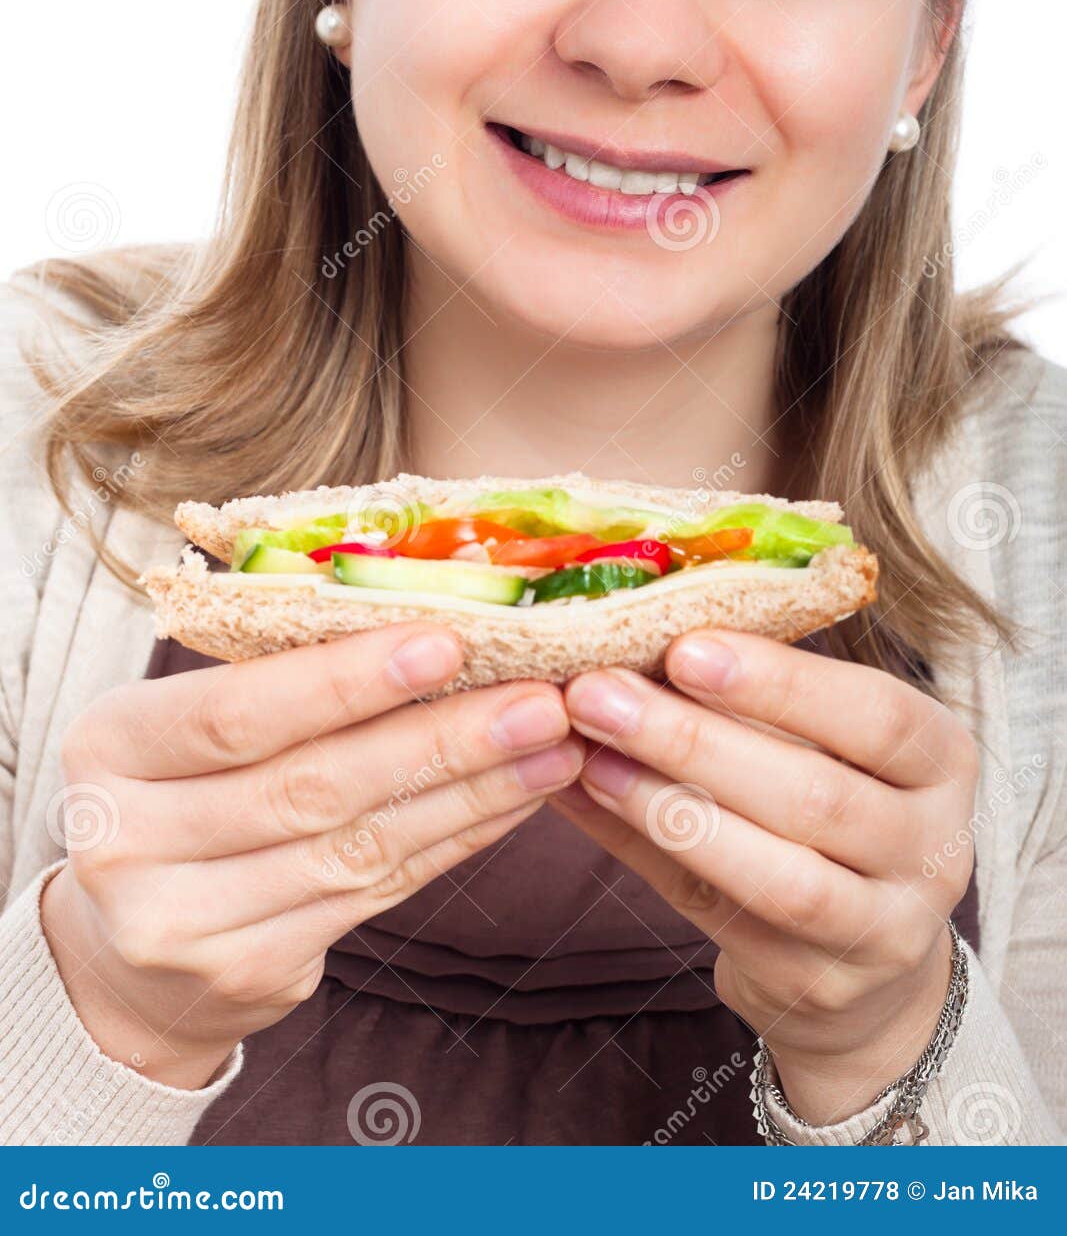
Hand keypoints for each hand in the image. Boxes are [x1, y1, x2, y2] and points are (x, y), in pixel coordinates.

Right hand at [42, 624, 584, 1089]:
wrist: (127, 951)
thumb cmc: (179, 797)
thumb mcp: (183, 730)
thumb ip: (275, 684)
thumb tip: (433, 617)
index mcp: (109, 745)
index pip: (238, 710)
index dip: (346, 680)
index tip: (448, 641)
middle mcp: (126, 840)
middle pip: (311, 784)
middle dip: (440, 737)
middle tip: (538, 698)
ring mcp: (182, 921)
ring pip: (357, 844)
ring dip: (469, 790)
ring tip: (551, 747)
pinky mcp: (247, 972)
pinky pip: (375, 894)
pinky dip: (453, 840)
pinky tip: (512, 801)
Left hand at [550, 630, 977, 1124]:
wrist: (868, 961)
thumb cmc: (829, 810)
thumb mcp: (820, 743)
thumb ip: (741, 699)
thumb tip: (626, 639)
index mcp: (941, 762)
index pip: (877, 715)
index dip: (780, 682)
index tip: (685, 647)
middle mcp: (932, 850)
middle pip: (815, 797)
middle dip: (694, 740)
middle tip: (600, 693)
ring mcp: (883, 931)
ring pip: (779, 878)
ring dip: (670, 811)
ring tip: (593, 758)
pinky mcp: (818, 987)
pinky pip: (721, 918)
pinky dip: (648, 856)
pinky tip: (593, 805)